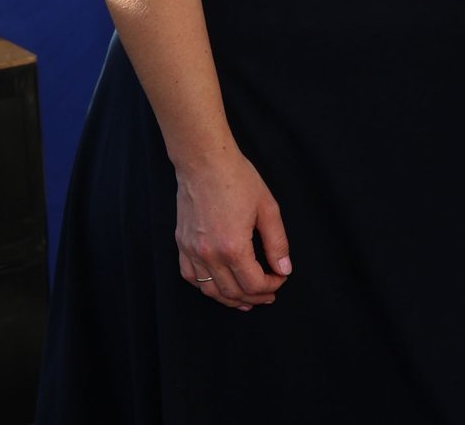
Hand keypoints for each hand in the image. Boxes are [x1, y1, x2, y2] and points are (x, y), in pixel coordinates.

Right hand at [175, 146, 290, 310]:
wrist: (204, 163)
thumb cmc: (239, 181)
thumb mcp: (268, 209)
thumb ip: (277, 243)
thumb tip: (284, 269)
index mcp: (233, 247)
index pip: (253, 283)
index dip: (271, 286)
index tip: (281, 279)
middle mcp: (208, 254)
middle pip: (232, 291)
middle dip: (254, 297)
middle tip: (269, 295)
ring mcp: (191, 251)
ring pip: (209, 289)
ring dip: (230, 299)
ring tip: (246, 300)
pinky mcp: (181, 245)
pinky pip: (190, 276)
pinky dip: (206, 287)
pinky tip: (218, 286)